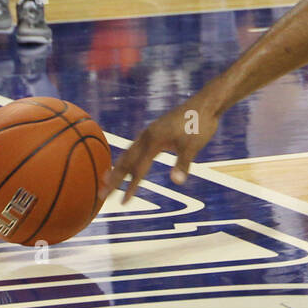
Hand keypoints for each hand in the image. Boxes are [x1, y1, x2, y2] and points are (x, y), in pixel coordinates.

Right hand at [100, 101, 219, 204]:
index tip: (122, 203)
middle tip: (101, 195)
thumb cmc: (200, 125)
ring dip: (117, 167)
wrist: (206, 104)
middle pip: (126, 161)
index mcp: (154, 141)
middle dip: (114, 179)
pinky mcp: (156, 129)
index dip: (131, 187)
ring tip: (106, 179)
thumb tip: (177, 182)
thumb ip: (183, 164)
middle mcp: (147, 135)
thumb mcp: (194, 146)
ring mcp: (150, 131)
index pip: (138, 169)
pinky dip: (128, 156)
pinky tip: (128, 160)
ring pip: (129, 152)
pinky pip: (136, 146)